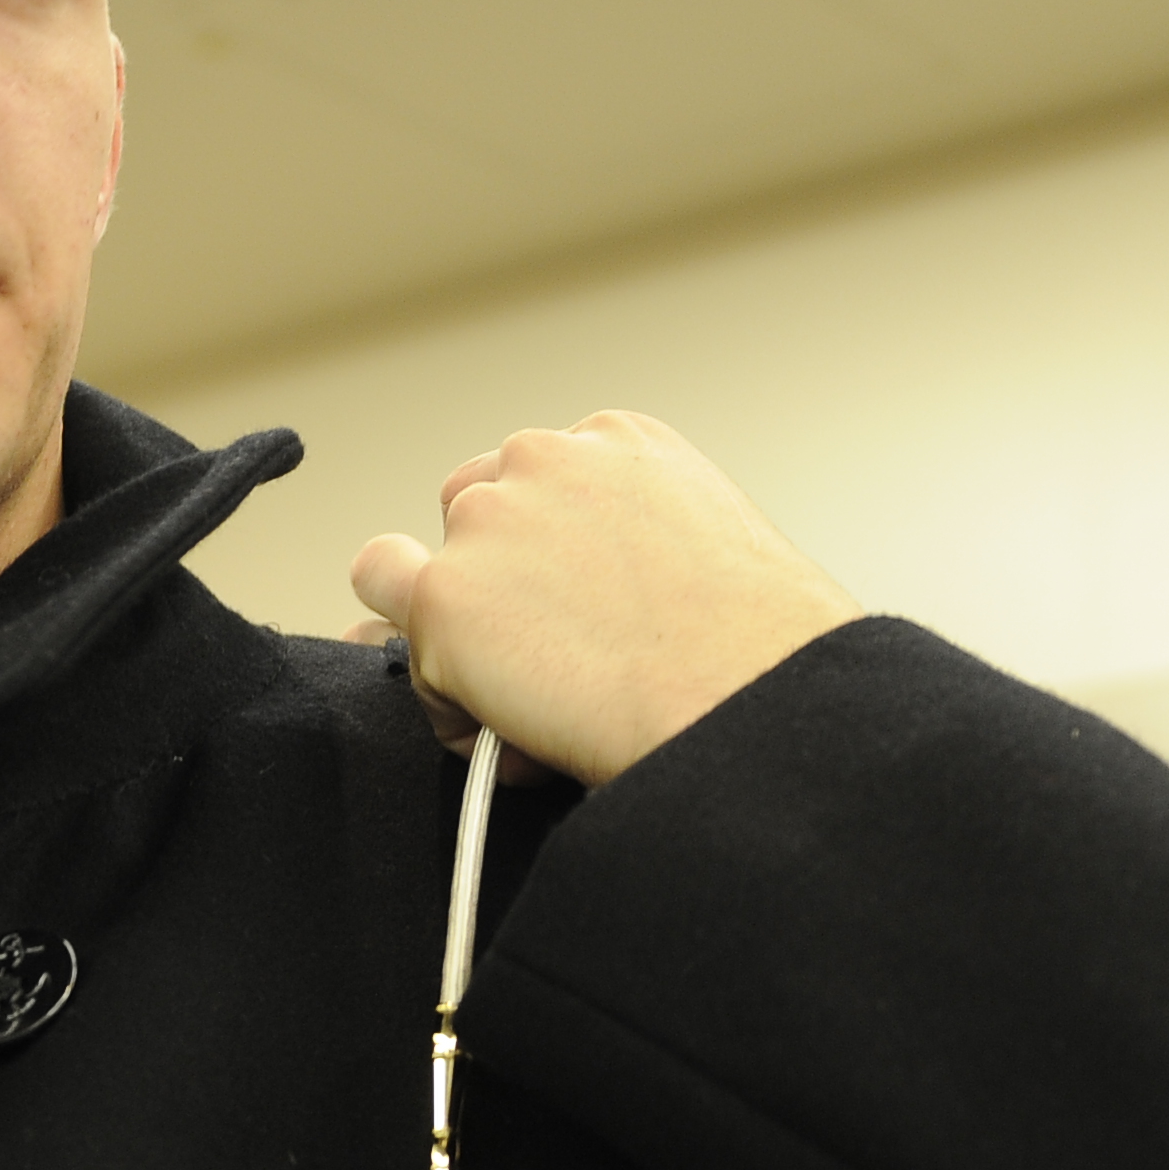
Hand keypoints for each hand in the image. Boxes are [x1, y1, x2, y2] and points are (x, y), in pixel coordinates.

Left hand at [348, 411, 862, 785]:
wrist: (750, 699)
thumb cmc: (764, 652)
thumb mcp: (712, 546)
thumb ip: (635, 543)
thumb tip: (597, 598)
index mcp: (618, 438)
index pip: (534, 481)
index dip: (546, 557)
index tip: (583, 611)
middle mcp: (542, 457)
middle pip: (471, 513)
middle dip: (499, 584)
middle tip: (558, 663)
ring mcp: (486, 521)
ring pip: (425, 575)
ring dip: (465, 637)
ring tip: (535, 706)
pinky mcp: (444, 597)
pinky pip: (403, 642)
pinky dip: (445, 692)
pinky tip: (507, 731)